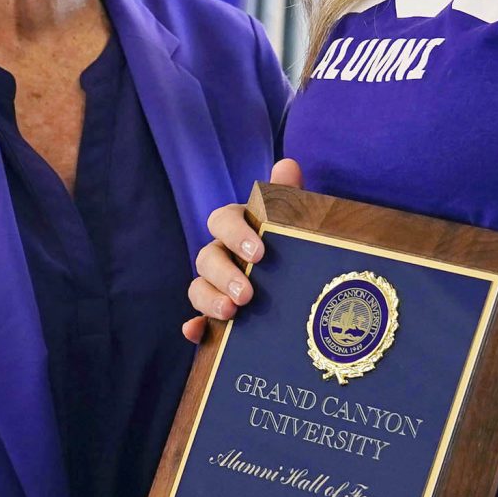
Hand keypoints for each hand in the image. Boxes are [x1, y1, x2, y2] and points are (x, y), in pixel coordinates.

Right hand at [181, 157, 302, 342]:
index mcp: (238, 228)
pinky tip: (196, 332)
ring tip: (231, 311)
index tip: (260, 253)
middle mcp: (222, 255)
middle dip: (224, 274)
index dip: (236, 234)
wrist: (304, 287)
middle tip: (247, 293)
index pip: (223, 220)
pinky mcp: (215, 316)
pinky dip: (193, 326)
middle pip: (207, 257)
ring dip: (209, 298)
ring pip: (198, 287)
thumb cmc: (293, 246)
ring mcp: (216, 286)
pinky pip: (196, 320)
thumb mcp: (294, 223)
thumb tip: (287, 164)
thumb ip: (289, 195)